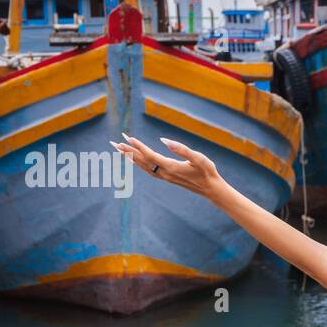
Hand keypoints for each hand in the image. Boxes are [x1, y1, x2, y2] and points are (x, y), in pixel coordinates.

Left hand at [110, 135, 224, 198]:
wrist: (211, 189)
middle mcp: (165, 173)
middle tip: (114, 142)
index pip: (151, 156)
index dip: (139, 147)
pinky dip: (138, 163)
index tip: (128, 138)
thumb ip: (181, 149)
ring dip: (130, 157)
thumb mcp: (199, 158)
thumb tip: (164, 140)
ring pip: (143, 166)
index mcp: (171, 167)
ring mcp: (164, 177)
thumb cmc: (207, 172)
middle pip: (142, 161)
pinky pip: (147, 169)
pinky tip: (133, 158)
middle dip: (128, 151)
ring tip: (119, 148)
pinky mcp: (166, 177)